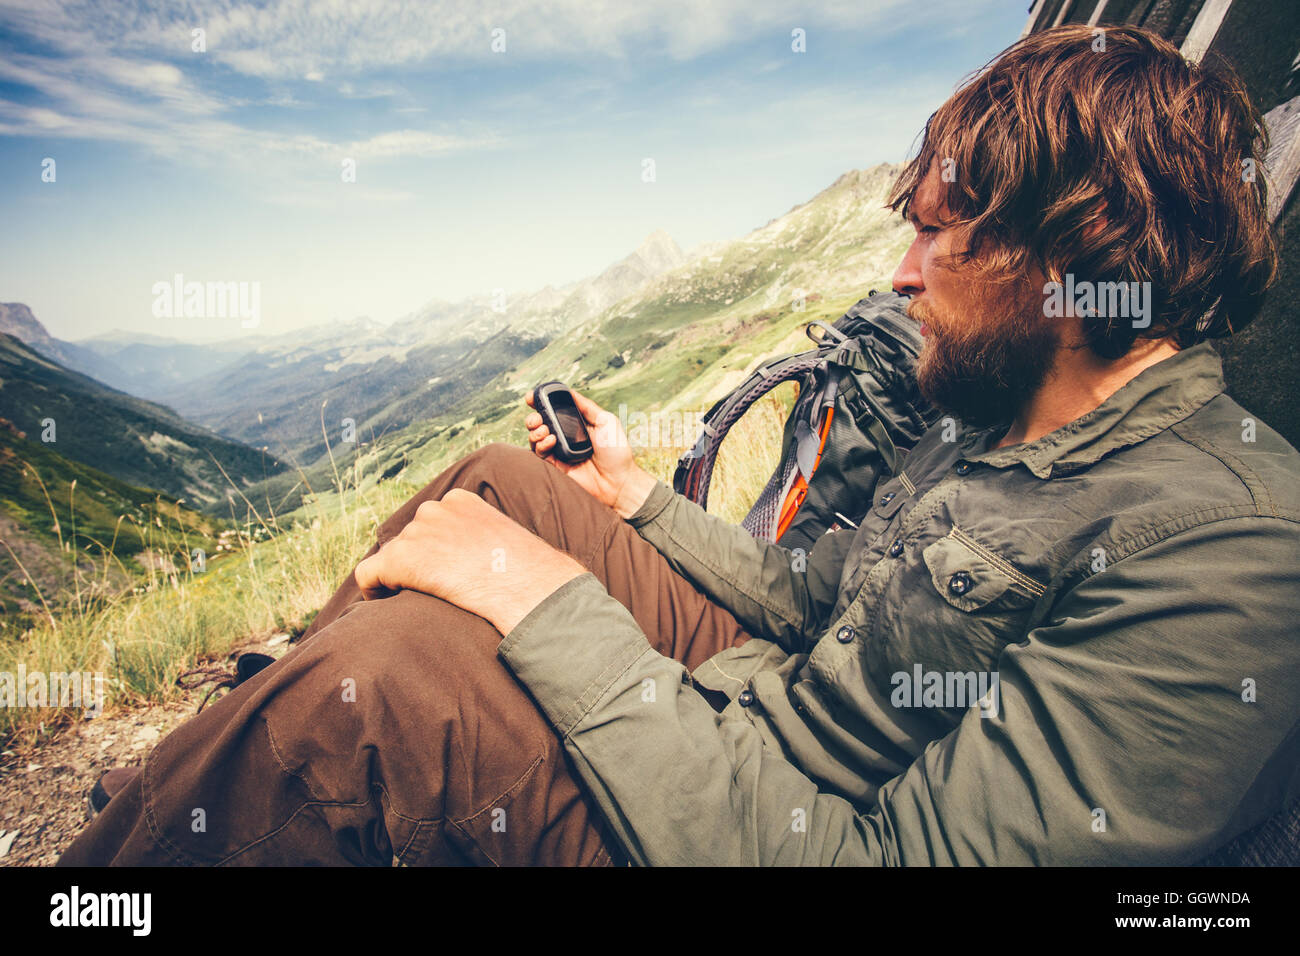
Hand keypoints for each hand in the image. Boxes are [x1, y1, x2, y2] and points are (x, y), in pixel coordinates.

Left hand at [353, 488, 587, 635]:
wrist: (526, 586)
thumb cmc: (527, 572)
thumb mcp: (505, 540)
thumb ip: (481, 539)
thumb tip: (476, 558)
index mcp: (460, 501)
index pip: (431, 523)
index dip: (433, 550)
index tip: (445, 573)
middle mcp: (434, 509)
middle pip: (410, 538)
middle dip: (417, 562)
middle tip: (434, 591)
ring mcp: (416, 532)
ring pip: (392, 558)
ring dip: (401, 578)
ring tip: (418, 601)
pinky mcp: (400, 559)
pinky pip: (368, 574)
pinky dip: (373, 589)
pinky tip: (386, 604)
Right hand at [523, 387, 656, 518]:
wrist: (618, 481)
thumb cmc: (617, 451)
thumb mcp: (606, 421)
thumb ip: (586, 406)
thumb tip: (569, 392)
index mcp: (577, 422)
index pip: (555, 409)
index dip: (541, 402)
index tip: (531, 397)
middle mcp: (566, 435)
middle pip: (541, 422)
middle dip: (533, 417)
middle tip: (536, 417)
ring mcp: (560, 449)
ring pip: (536, 437)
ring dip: (535, 430)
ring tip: (544, 429)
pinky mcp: (557, 465)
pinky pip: (541, 453)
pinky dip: (541, 444)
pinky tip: (550, 440)